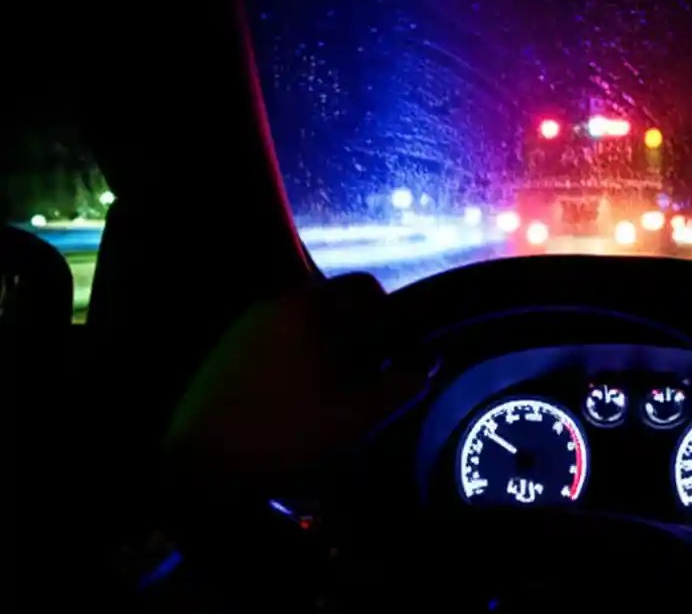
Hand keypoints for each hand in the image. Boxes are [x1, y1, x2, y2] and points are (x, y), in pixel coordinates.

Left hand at [165, 274, 416, 492]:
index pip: (364, 287)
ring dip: (322, 338)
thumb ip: (401, 385)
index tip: (391, 349)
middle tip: (364, 369)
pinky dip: (292, 350)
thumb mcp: (357, 418)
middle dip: (354, 325)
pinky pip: (274, 333)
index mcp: (312, 312)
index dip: (388, 313)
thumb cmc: (288, 437)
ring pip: (303, 316)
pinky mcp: (224, 346)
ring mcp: (246, 323)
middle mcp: (277, 304)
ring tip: (327, 384)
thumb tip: (429, 361)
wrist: (203, 463)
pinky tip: (290, 391)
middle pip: (332, 298)